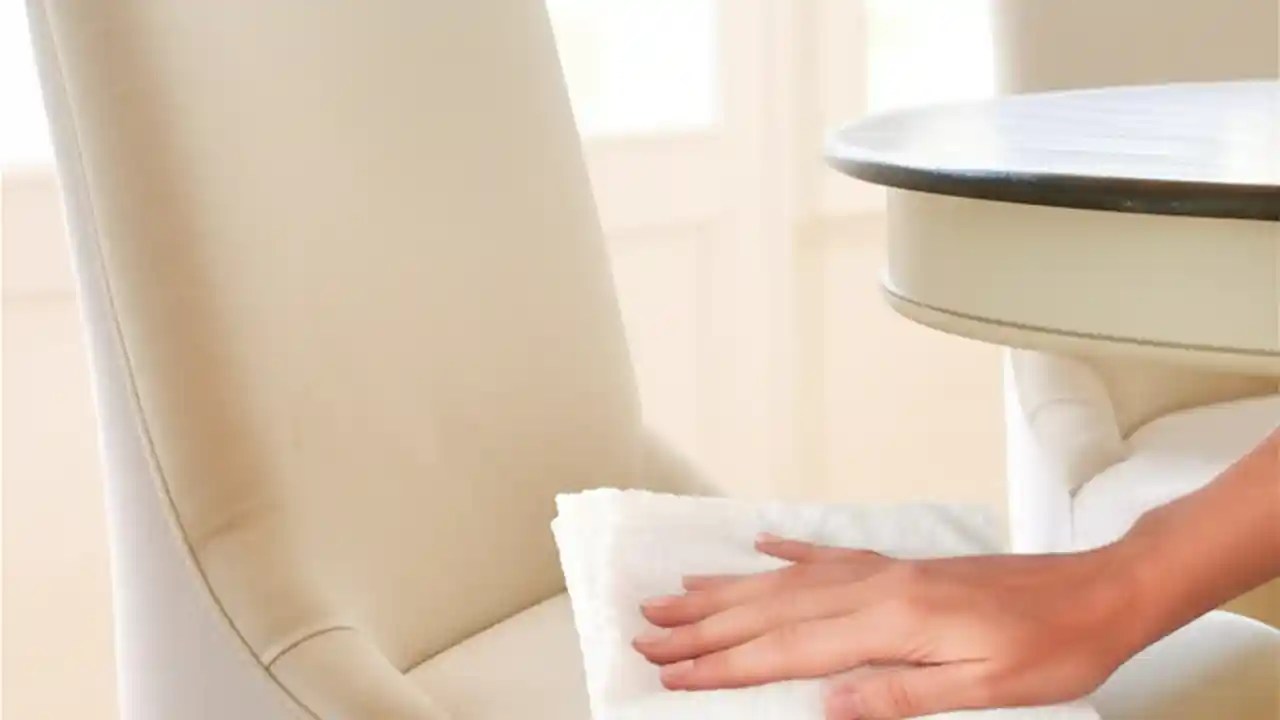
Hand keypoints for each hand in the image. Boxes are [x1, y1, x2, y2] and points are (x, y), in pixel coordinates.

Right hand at [632, 535, 1147, 718]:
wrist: (1100, 590)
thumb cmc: (1052, 645)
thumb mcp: (984, 688)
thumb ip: (899, 693)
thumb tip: (824, 704)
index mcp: (892, 621)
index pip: (787, 649)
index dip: (725, 664)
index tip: (674, 672)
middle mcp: (877, 587)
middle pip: (770, 609)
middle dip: (704, 625)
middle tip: (647, 631)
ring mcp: (886, 571)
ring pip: (787, 581)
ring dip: (728, 590)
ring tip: (678, 594)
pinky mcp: (903, 565)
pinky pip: (828, 557)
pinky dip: (787, 555)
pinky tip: (761, 551)